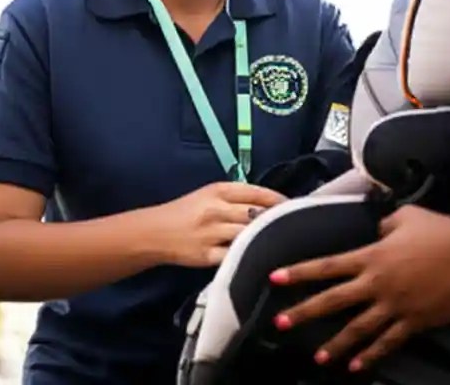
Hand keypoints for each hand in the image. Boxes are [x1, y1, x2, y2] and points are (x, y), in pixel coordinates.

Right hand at [152, 182, 286, 267]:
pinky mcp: (208, 255)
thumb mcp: (207, 195)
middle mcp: (216, 209)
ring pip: (249, 235)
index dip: (279, 200)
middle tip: (295, 226)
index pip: (256, 192)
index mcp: (218, 190)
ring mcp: (212, 233)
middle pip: (257, 214)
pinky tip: (262, 259)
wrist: (154, 233)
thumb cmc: (185, 213)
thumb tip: (270, 204)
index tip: (294, 207)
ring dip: (267, 239)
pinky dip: (250, 257)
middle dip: (278, 220)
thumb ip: (235, 197)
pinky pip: (236, 256)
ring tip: (283, 243)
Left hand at [268, 205, 449, 372]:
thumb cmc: (442, 229)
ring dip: (336, 344)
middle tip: (281, 322)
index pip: (327, 265)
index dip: (299, 272)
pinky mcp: (416, 321)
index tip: (275, 278)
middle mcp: (377, 283)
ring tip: (317, 357)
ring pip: (358, 328)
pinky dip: (372, 355)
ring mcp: (396, 305)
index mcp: (372, 256)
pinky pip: (389, 342)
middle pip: (333, 300)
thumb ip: (384, 225)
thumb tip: (375, 231)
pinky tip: (357, 366)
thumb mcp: (406, 217)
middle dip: (304, 312)